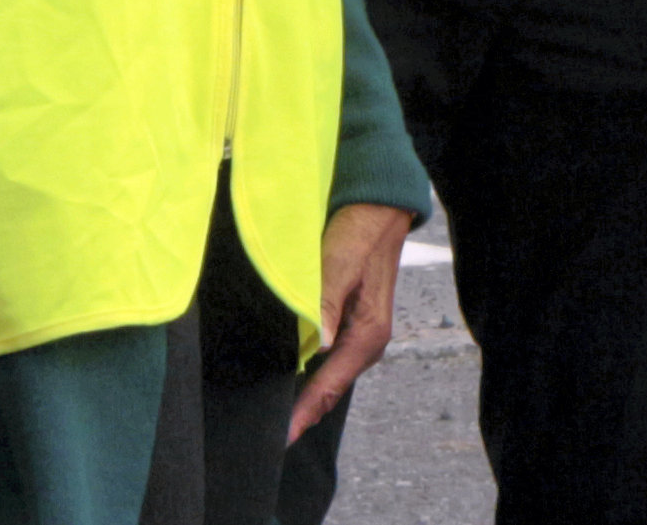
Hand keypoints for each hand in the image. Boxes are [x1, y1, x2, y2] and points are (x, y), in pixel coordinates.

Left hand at [287, 201, 411, 441]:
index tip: (280, 438)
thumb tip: (317, 346)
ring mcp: (360, 334)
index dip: (303, 414)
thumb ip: (326, 302)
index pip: (329, 386)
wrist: (379, 208)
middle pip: (329, 388)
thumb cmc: (359, 231)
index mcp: (368, 335)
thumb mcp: (340, 262)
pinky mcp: (351, 323)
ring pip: (328, 375)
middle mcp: (366, 342)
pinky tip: (287, 374)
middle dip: (301, 411)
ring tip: (273, 411)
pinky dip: (308, 373)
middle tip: (267, 431)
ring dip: (304, 393)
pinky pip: (327, 359)